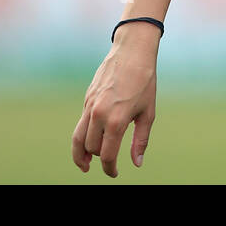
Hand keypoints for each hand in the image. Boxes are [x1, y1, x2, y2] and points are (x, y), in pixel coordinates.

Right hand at [71, 28, 158, 176]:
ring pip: (77, 138)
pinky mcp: (87, 98)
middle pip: (90, 148)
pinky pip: (80, 123)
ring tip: (85, 164)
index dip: (110, 168)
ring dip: (80, 154)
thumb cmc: (145, 82)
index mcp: (117, 120)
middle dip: (98, 159)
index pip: (107, 155)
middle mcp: (99, 114)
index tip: (114, 173)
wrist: (132, 52)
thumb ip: (141, 140)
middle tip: (107, 163)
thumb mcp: (148, 112)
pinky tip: (90, 139)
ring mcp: (90, 106)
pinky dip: (82, 136)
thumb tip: (137, 163)